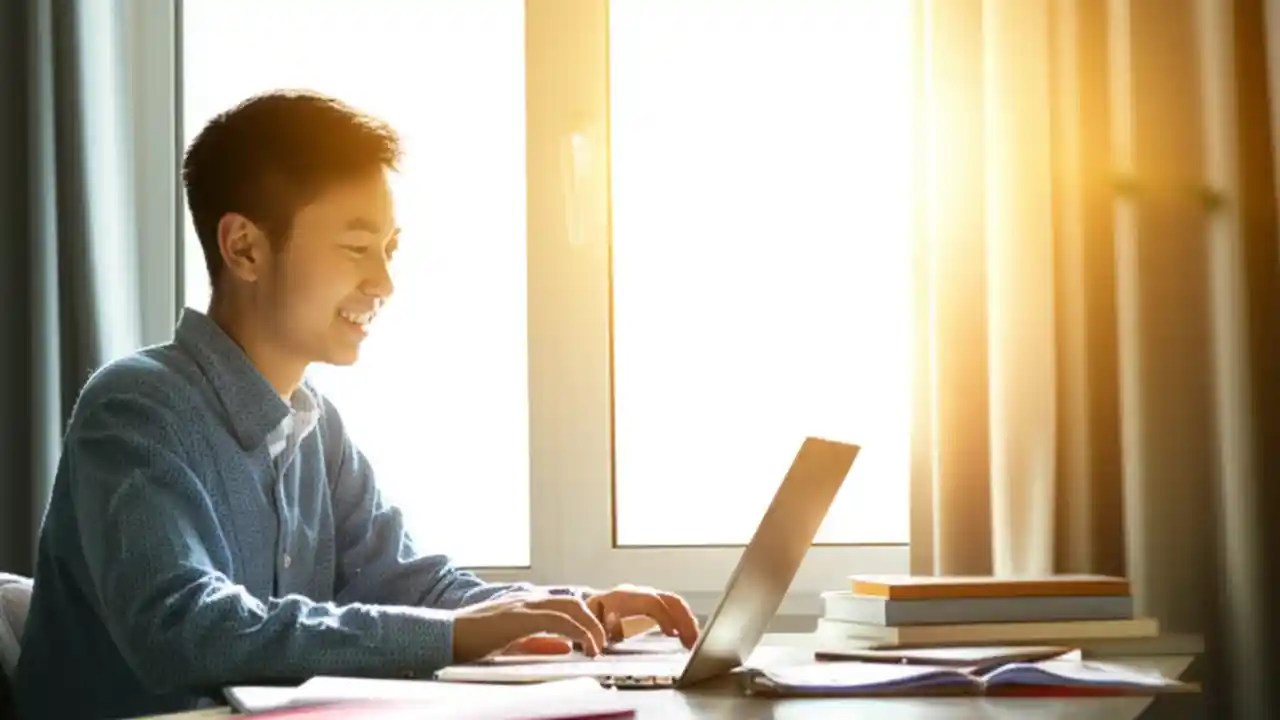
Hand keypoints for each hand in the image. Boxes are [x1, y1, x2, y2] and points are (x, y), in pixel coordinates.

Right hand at [452, 592, 607, 663]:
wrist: (447, 634)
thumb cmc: (475, 639)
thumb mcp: (514, 642)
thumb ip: (540, 643)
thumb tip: (566, 646)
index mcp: (527, 603)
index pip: (565, 603)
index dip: (586, 618)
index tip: (596, 636)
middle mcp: (528, 599)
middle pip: (573, 601)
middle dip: (593, 621)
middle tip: (601, 642)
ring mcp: (523, 605)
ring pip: (569, 606)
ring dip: (588, 626)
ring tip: (595, 646)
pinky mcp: (519, 617)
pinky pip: (555, 619)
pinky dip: (574, 630)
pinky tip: (581, 644)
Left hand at [585, 584, 699, 649]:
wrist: (580, 608)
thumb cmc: (585, 619)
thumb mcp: (589, 624)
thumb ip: (598, 629)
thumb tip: (605, 635)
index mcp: (623, 597)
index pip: (652, 602)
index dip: (665, 617)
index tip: (674, 635)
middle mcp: (636, 593)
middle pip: (669, 599)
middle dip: (685, 619)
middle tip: (693, 641)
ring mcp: (644, 597)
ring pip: (673, 603)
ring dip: (686, 621)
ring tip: (693, 642)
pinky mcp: (648, 605)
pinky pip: (671, 609)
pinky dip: (681, 622)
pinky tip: (685, 638)